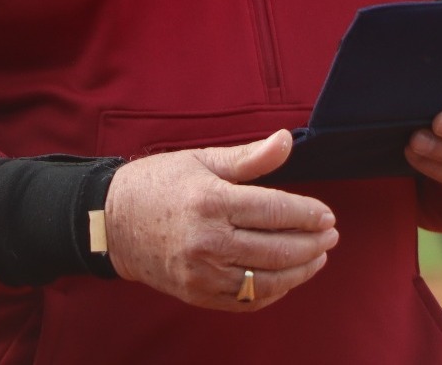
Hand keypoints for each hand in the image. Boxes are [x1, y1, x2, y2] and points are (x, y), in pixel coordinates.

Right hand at [104, 130, 338, 311]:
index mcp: (211, 201)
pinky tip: (287, 278)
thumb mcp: (202, 160)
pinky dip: (273, 292)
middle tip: (331, 236)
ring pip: (267, 280)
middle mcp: (207, 240)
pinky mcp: (196, 294)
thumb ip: (249, 157)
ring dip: (300, 271)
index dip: (308, 214)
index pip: (275, 211)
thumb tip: (287, 140)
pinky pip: (246, 300)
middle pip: (277, 249)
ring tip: (317, 258)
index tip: (327, 215)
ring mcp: (201, 273)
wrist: (110, 222)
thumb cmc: (158, 184)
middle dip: (312, 244)